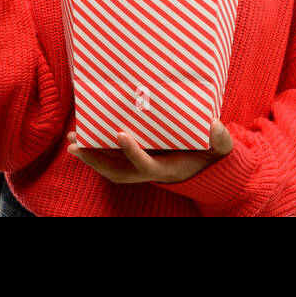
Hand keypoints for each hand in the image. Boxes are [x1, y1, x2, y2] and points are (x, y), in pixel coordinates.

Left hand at [66, 120, 233, 183]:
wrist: (211, 169)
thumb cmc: (215, 153)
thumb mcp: (222, 146)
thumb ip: (219, 137)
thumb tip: (213, 124)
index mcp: (170, 168)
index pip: (147, 165)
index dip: (133, 152)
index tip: (120, 134)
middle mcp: (153, 172)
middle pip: (119, 172)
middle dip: (96, 160)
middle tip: (76, 144)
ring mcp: (144, 169)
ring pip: (112, 169)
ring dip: (92, 157)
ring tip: (73, 142)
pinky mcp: (140, 163)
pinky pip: (115, 161)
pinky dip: (99, 153)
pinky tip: (86, 140)